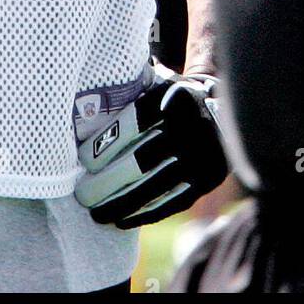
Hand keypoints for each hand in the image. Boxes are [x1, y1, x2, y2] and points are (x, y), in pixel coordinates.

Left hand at [74, 62, 226, 228]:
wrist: (223, 112)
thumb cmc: (172, 100)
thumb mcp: (157, 84)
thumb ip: (128, 94)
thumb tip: (81, 117)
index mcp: (174, 97)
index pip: (133, 122)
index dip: (106, 143)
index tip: (84, 161)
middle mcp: (192, 127)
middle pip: (142, 160)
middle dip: (108, 181)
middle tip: (82, 193)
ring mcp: (203, 156)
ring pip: (155, 186)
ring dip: (122, 203)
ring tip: (97, 213)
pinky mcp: (208, 180)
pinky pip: (172, 202)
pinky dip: (145, 213)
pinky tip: (122, 219)